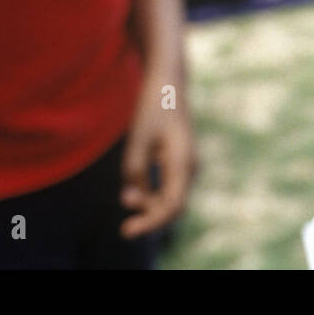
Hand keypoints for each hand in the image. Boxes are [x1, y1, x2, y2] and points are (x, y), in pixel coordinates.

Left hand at [120, 71, 195, 238]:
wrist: (169, 84)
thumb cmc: (153, 109)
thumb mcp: (137, 141)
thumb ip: (134, 172)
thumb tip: (133, 197)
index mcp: (183, 163)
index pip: (171, 207)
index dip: (150, 223)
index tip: (126, 230)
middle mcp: (191, 168)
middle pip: (172, 207)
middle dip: (147, 213)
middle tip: (123, 202)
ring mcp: (189, 166)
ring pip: (171, 199)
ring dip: (149, 203)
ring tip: (127, 193)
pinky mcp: (182, 163)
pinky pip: (170, 189)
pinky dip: (153, 195)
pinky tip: (136, 188)